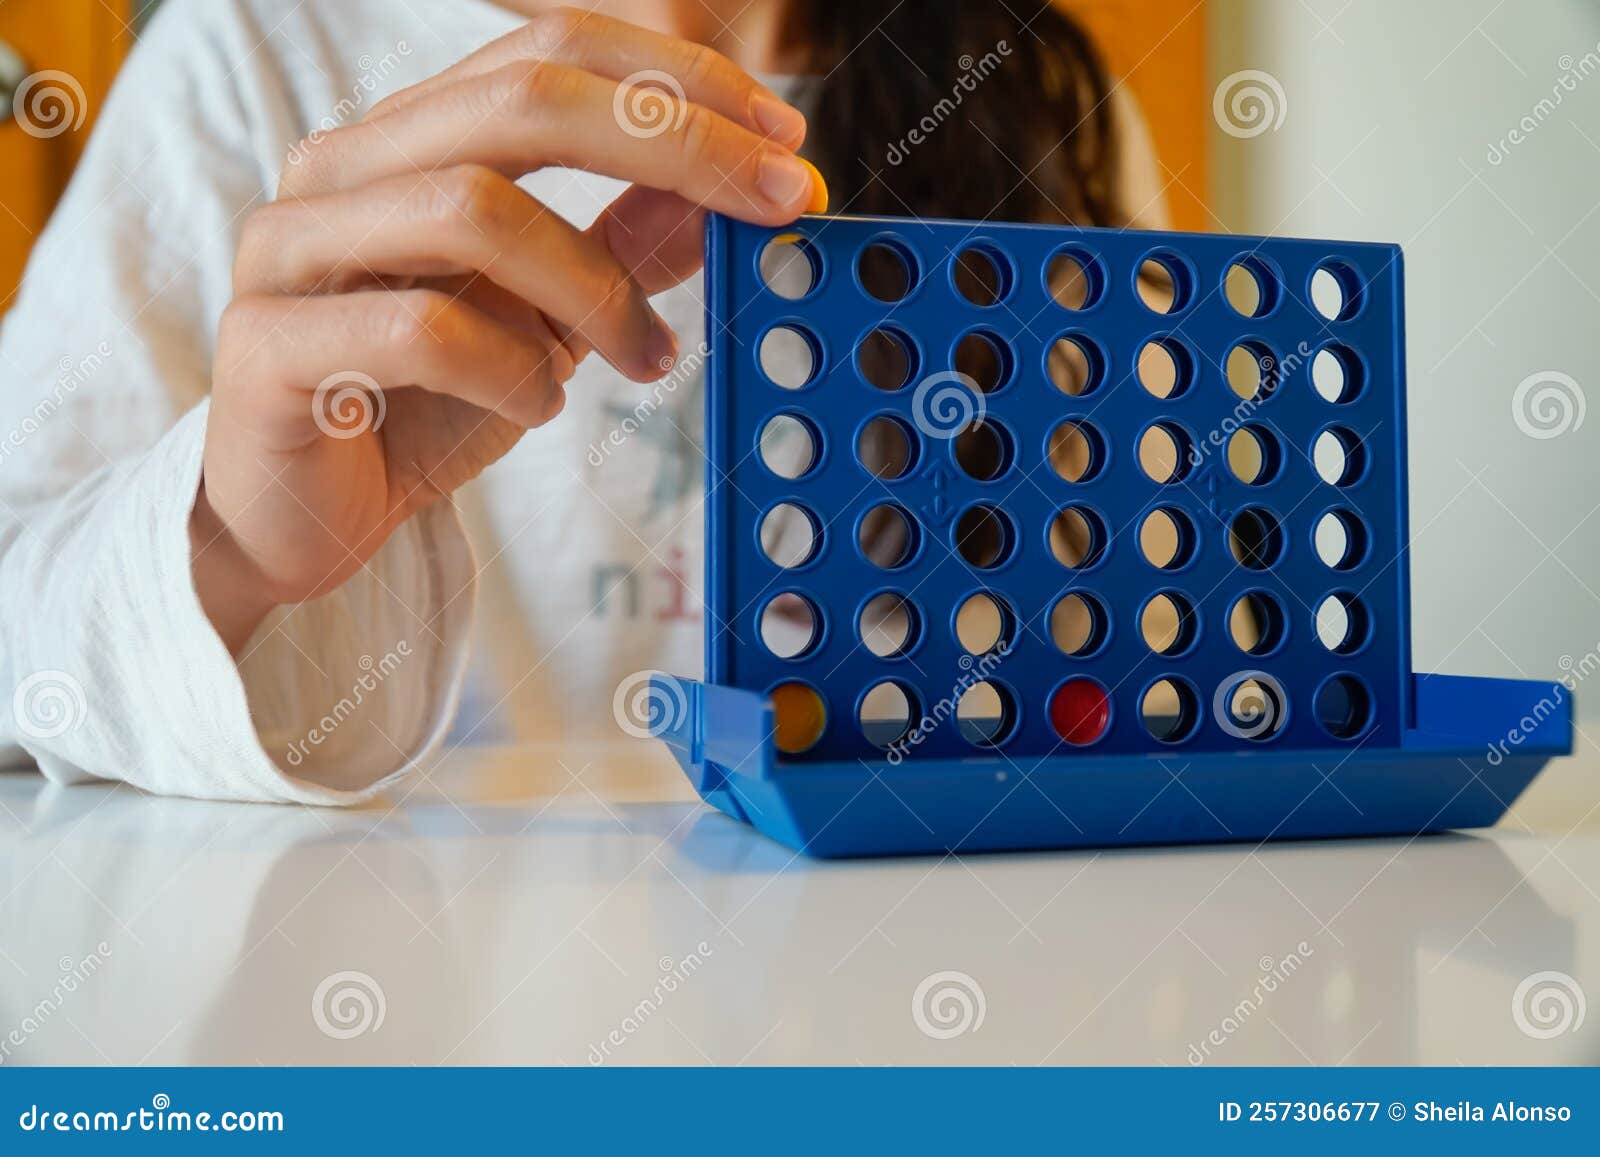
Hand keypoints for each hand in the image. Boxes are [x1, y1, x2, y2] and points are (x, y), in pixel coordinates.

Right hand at [192, 9, 822, 651]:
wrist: (299, 522)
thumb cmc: (420, 410)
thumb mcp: (549, 325)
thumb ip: (622, 249)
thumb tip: (724, 196)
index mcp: (407, 142)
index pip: (549, 55)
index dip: (677, 82)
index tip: (783, 141)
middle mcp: (341, 170)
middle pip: (523, 100)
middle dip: (674, 143)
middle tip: (775, 206)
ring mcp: (293, 249)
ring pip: (474, 208)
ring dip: (597, 289)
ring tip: (646, 358)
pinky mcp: (269, 345)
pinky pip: (420, 328)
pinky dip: (512, 370)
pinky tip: (538, 405)